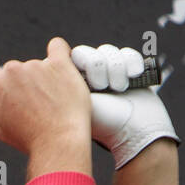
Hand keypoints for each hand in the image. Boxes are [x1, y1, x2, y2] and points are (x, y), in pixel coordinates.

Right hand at [0, 37, 91, 157]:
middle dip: (19, 82)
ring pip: (35, 65)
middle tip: (32, 104)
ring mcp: (37, 65)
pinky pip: (58, 47)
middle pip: (12, 69)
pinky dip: (58, 52)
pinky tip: (59, 64)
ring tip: (51, 102)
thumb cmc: (30, 139)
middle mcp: (13, 70)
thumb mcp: (0, 130)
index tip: (2, 87)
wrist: (60, 141)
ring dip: (41, 78)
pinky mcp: (60, 63)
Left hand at [71, 44, 179, 168]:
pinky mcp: (130, 71)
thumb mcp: (75, 104)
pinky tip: (133, 75)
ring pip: (109, 52)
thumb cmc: (101, 124)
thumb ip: (61, 86)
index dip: (83, 64)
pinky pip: (128, 54)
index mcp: (72, 85)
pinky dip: (131, 63)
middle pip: (90, 53)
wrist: (133, 132)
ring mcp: (109, 74)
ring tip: (118, 88)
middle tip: (102, 87)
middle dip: (98, 68)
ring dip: (115, 69)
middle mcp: (90, 78)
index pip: (72, 58)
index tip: (90, 83)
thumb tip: (50, 62)